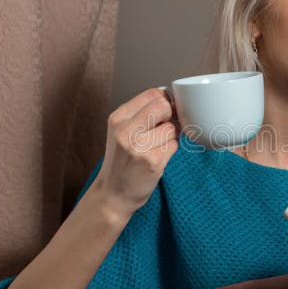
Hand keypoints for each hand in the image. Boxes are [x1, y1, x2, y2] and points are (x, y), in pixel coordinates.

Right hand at [92, 88, 178, 216]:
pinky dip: (171, 150)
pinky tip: (158, 158)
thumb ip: (141, 114)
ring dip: (171, 137)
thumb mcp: (121, 132)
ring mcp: (139, 147)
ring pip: (172, 128)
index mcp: (118, 118)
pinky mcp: (153, 161)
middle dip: (170, 116)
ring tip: (157, 147)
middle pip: (163, 106)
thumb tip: (171, 100)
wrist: (113, 194)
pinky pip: (174, 145)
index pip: (152, 93)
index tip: (165, 111)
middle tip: (164, 128)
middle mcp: (125, 130)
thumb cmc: (121, 162)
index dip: (165, 100)